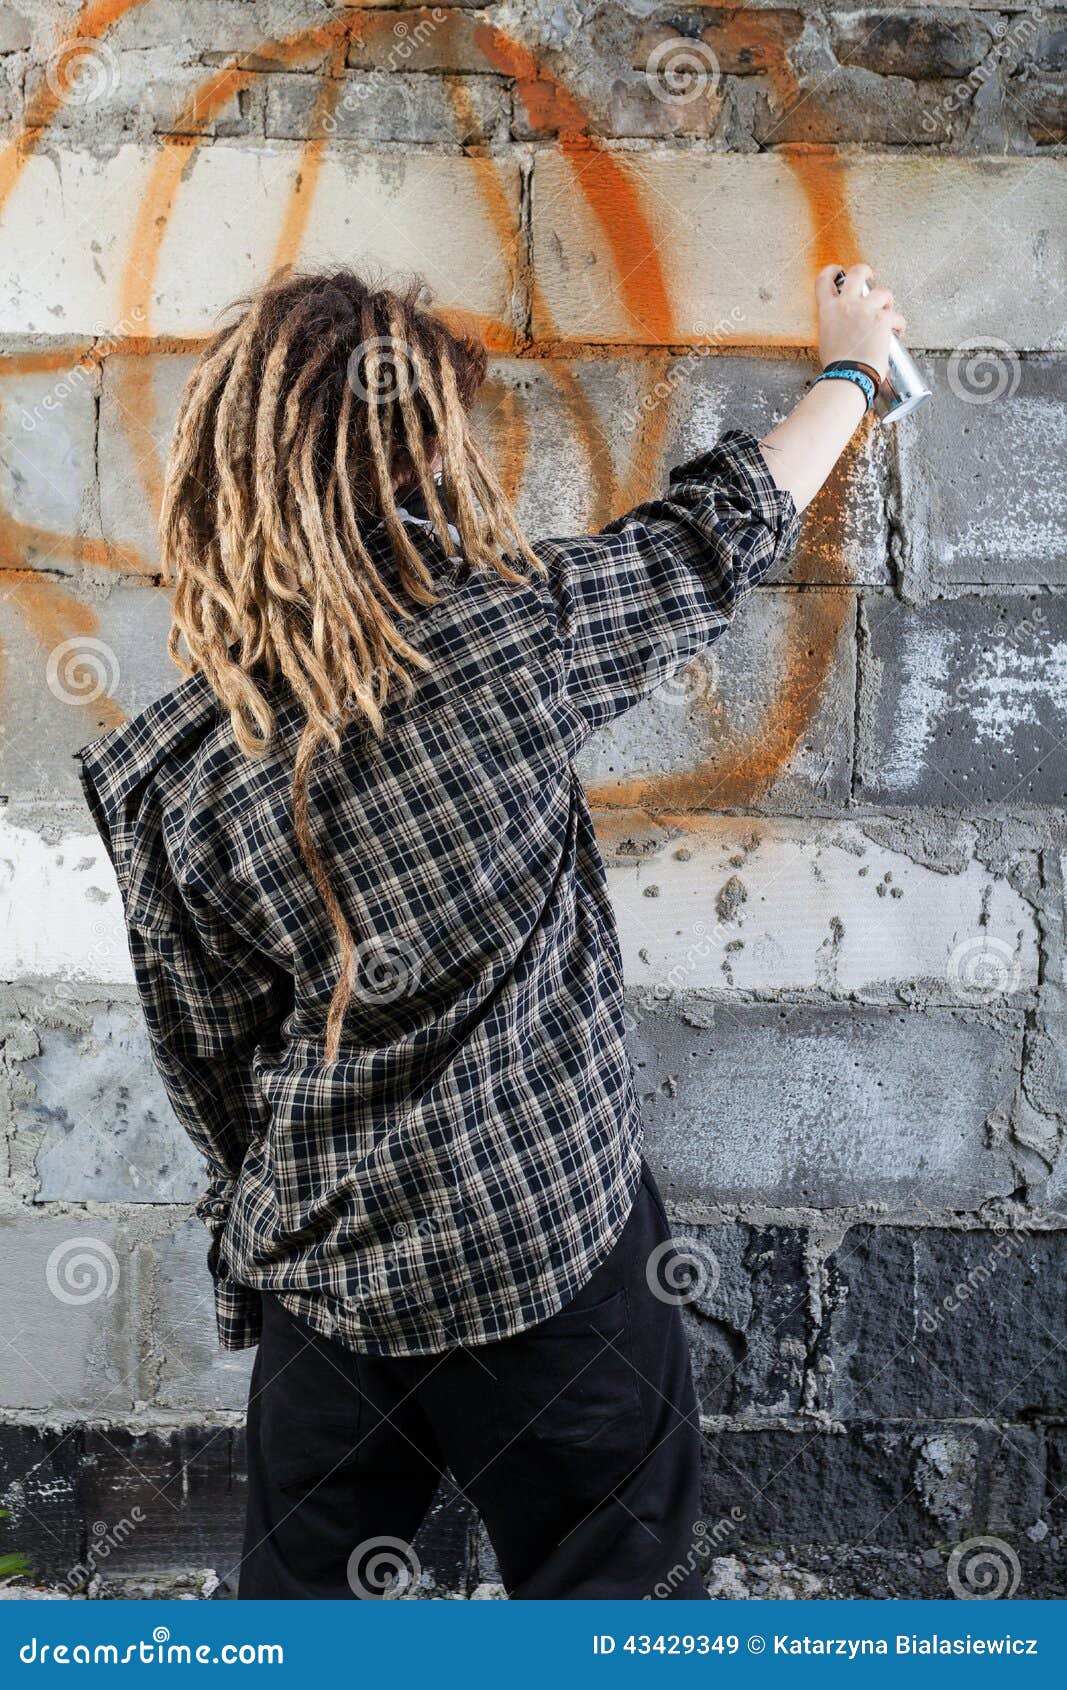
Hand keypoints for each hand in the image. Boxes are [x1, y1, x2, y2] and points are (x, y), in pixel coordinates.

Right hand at [816, 262, 906, 383]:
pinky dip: (899, 324)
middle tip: (870, 277)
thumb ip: (835, 325)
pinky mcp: (882, 319)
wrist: (848, 376)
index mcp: (828, 311)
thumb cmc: (837, 365)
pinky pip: (896, 316)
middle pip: (857, 272)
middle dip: (866, 271)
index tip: (838, 270)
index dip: (832, 271)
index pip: (824, 280)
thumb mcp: (827, 339)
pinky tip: (898, 332)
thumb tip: (845, 326)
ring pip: (883, 291)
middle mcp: (846, 305)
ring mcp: (865, 310)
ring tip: (888, 313)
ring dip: (887, 301)